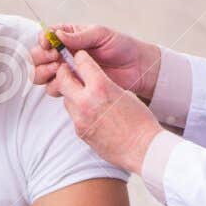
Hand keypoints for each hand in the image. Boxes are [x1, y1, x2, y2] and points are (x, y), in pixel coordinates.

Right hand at [30, 24, 161, 100]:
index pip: (47, 36)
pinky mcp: (73, 86)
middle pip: (38, 56)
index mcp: (70, 36)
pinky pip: (54, 88)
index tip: (50, 45)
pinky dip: (55, 86)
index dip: (44, 40)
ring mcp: (67, 71)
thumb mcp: (102, 35)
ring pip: (41, 73)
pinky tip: (68, 82)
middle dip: (42, 57)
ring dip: (45, 72)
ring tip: (61, 70)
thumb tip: (58, 35)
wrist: (137, 68)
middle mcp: (64, 53)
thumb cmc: (122, 47)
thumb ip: (80, 36)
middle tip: (56, 59)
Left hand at [56, 50, 161, 173]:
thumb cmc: (140, 121)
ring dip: (72, 94)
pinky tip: (91, 113)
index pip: (81, 63)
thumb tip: (94, 80)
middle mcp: (86, 101)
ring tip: (83, 95)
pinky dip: (78, 112)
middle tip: (68, 71)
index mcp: (101, 87)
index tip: (79, 57)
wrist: (142, 148)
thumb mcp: (124, 94)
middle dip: (64, 73)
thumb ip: (105, 85)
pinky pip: (73, 116)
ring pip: (66, 99)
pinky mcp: (79, 132)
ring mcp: (80, 118)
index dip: (80, 58)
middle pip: (63, 79)